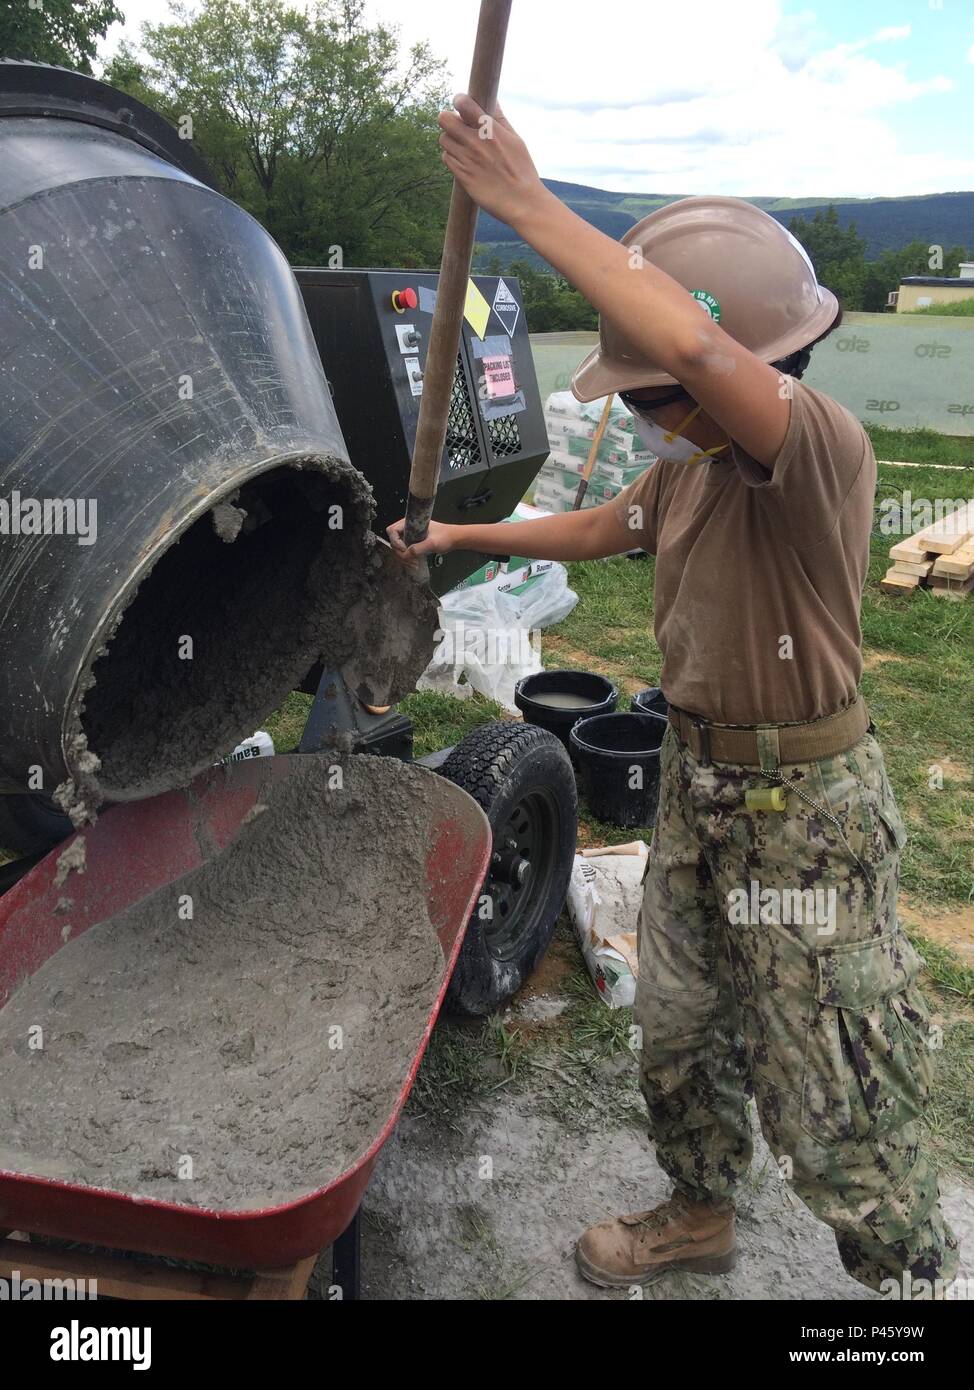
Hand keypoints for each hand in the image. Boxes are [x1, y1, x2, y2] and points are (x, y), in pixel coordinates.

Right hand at [386, 517, 455, 566]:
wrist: (454, 539)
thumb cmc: (445, 536)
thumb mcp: (432, 543)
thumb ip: (418, 548)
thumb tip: (406, 554)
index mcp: (410, 523)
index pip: (392, 531)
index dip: (395, 541)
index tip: (405, 549)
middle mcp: (407, 529)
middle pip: (394, 542)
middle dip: (400, 553)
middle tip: (411, 560)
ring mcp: (410, 537)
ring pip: (398, 549)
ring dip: (404, 559)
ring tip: (414, 565)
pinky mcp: (413, 544)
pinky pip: (405, 553)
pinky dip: (408, 560)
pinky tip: (415, 565)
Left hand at [438, 95, 546, 228]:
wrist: (522, 202)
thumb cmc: (522, 170)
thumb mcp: (516, 139)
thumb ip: (500, 119)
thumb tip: (492, 99)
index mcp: (490, 129)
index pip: (462, 103)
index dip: (459, 101)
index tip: (462, 107)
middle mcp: (475, 142)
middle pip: (444, 119)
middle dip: (449, 120)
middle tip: (458, 127)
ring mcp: (466, 159)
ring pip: (443, 139)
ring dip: (450, 140)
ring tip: (463, 146)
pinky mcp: (462, 176)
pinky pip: (446, 158)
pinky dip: (452, 157)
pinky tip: (464, 161)